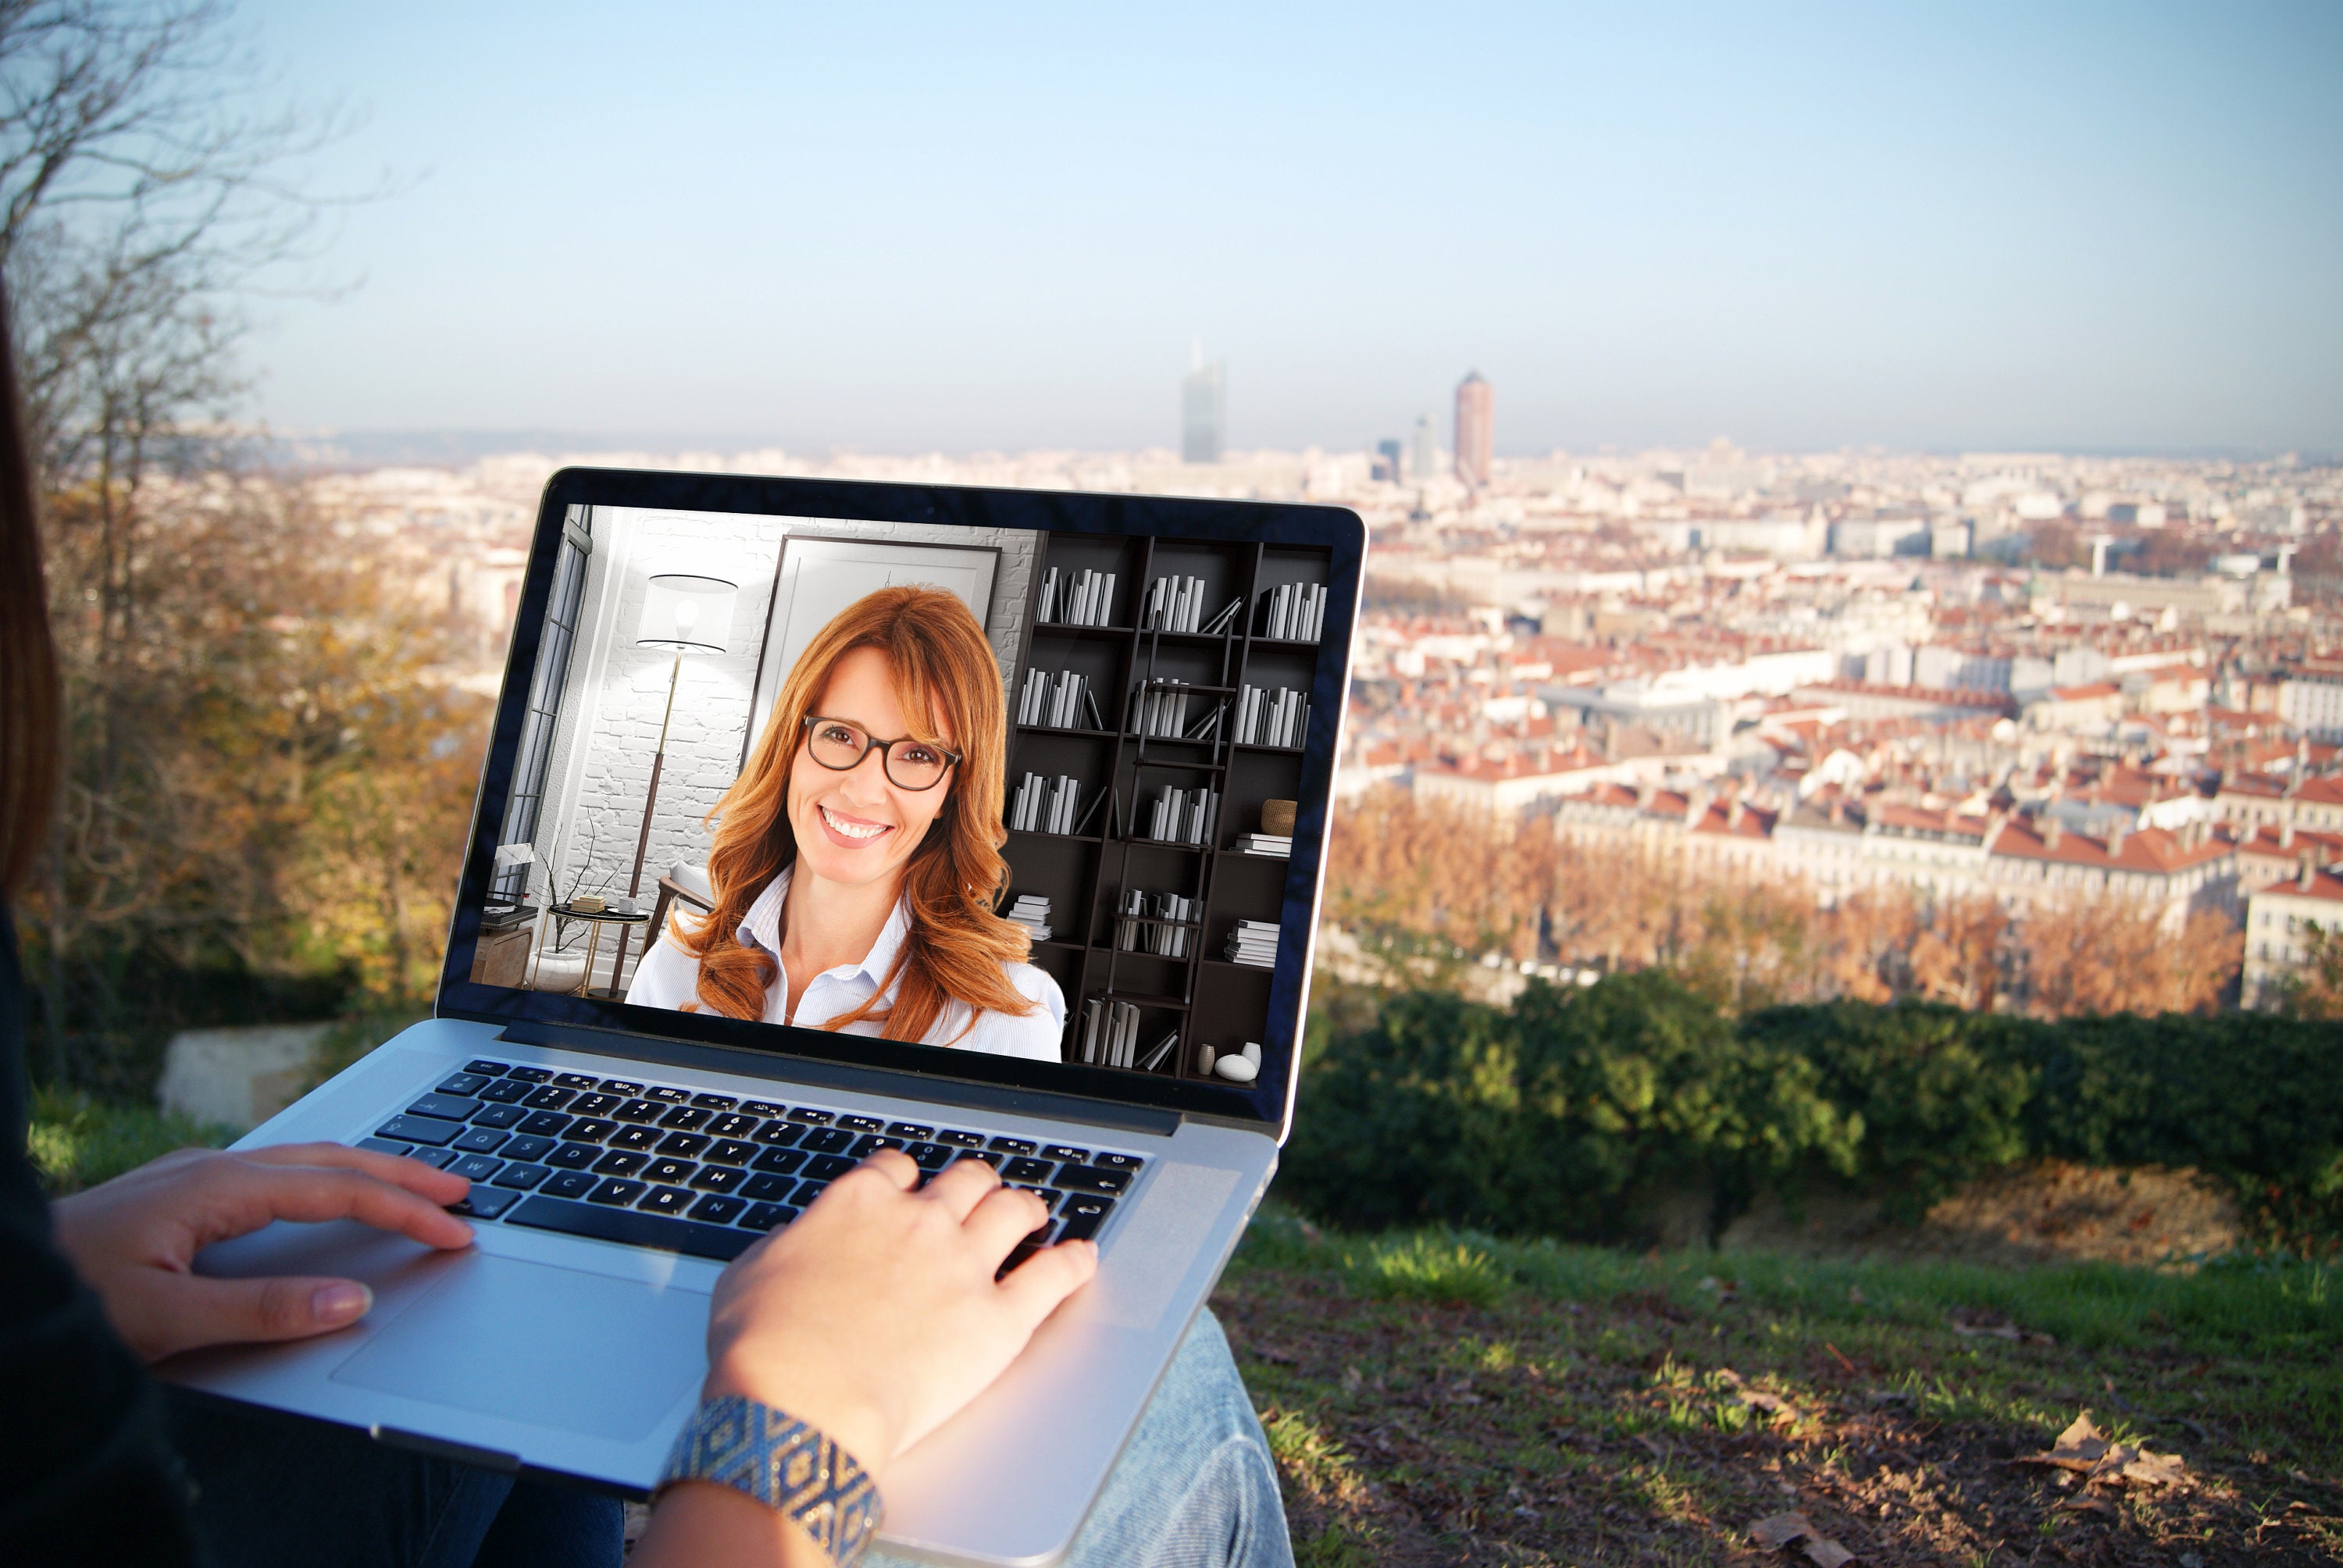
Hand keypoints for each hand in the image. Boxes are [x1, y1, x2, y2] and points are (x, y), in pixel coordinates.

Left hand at [50, 1142, 475, 1361]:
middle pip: (331, 1160)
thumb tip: (354, 1301)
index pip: (338, 1194)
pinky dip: (325, 1180)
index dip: (404, 1212)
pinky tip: (327, 1195)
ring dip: (366, 1173)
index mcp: (217, 1188)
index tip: (456, 1233)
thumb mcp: (166, 1320)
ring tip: (416, 1185)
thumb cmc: (66, 1297)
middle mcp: (210, 1170)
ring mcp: (192, 1177)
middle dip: (404, 1173)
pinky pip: (274, 1173)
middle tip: (464, 1189)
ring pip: (302, 1162)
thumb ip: (264, 1311)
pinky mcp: (178, 1194)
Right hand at [701, 1152, 1096, 1482]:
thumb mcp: (749, 1274)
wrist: (800, 1405)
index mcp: (859, 1204)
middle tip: (978, 1198)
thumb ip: (788, 1244)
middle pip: (966, 1179)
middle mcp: (919, 1222)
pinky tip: (1082, 1258)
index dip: (905, 1181)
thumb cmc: (763, 1349)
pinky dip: (1074, 1263)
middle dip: (974, 1186)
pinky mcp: (999, 1319)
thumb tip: (799, 1243)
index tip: (909, 1191)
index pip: (896, 1170)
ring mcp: (964, 1266)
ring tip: (1034, 1214)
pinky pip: (1053, 1276)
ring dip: (1026, 1208)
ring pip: (1014, 1210)